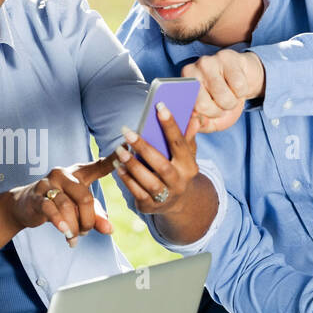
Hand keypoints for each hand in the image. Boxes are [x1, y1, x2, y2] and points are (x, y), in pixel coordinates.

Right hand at [8, 157, 114, 247]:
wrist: (24, 206)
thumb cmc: (57, 204)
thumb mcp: (79, 210)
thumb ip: (96, 217)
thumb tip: (109, 230)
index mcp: (78, 173)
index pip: (99, 166)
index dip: (113, 160)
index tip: (128, 150)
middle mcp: (63, 174)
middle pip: (85, 197)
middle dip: (88, 220)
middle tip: (86, 233)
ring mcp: (48, 184)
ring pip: (67, 206)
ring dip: (73, 227)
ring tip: (74, 237)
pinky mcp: (36, 196)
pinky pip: (50, 209)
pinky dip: (60, 223)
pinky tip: (65, 234)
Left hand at [111, 102, 201, 216]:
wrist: (179, 202)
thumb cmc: (178, 170)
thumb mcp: (187, 155)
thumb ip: (188, 136)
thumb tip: (194, 116)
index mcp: (189, 166)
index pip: (180, 143)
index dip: (170, 125)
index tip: (159, 106)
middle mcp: (179, 182)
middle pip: (162, 165)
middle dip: (144, 148)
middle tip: (127, 131)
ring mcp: (165, 196)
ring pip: (149, 181)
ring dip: (132, 165)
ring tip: (119, 149)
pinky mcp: (150, 206)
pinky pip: (137, 192)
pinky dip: (127, 179)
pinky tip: (118, 166)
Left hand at [181, 51, 264, 132]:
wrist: (244, 80)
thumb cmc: (223, 100)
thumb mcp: (211, 119)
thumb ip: (201, 125)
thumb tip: (196, 122)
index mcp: (181, 87)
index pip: (190, 111)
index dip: (206, 116)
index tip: (211, 111)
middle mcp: (190, 71)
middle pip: (203, 106)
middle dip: (218, 111)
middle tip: (221, 103)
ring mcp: (207, 61)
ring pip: (224, 97)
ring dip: (232, 102)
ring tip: (230, 94)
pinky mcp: (226, 57)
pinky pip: (239, 86)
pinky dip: (242, 92)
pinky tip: (237, 84)